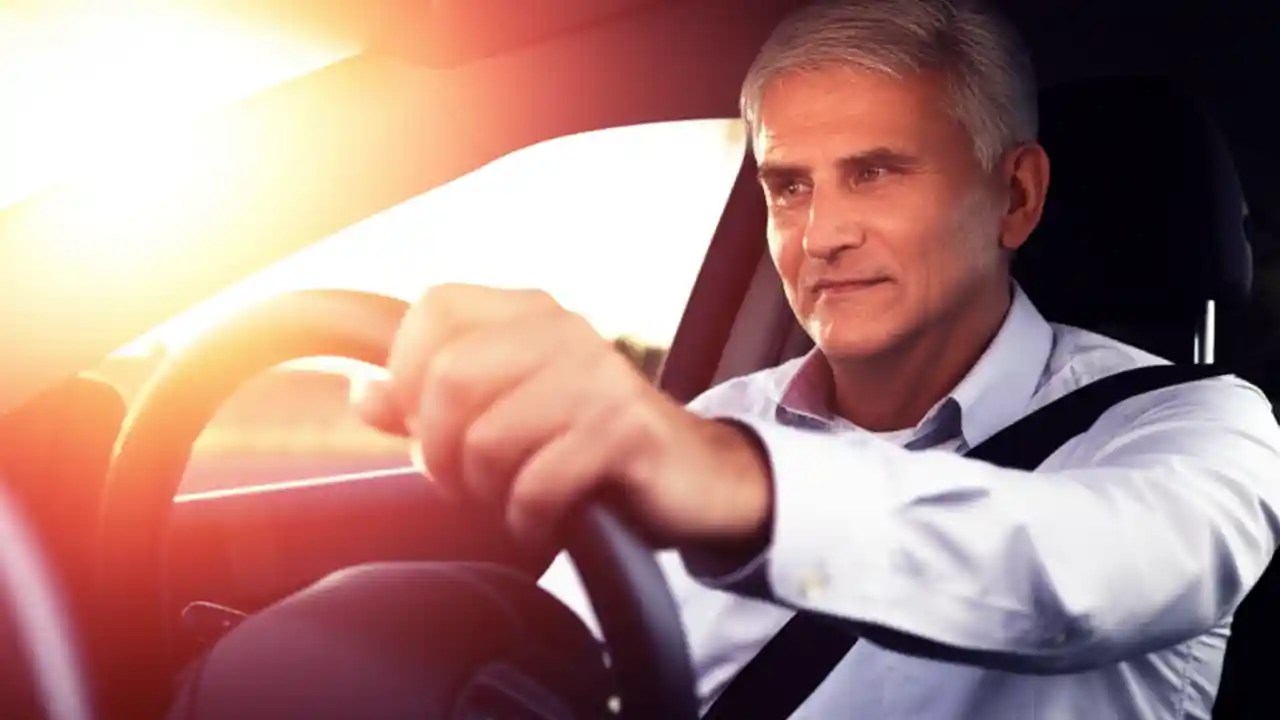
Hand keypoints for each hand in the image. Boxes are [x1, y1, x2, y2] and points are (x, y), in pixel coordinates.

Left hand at [357, 284, 772, 550]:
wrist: (693, 474)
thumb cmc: (590, 440)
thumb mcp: (511, 409)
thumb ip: (433, 399)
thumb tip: (364, 394)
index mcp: (530, 313)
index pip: (434, 309)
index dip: (408, 372)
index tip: (426, 423)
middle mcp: (564, 331)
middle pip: (448, 379)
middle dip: (440, 450)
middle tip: (465, 481)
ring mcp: (598, 377)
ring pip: (486, 439)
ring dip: (485, 491)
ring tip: (513, 497)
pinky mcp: (623, 430)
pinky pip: (536, 483)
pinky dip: (528, 517)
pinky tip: (546, 517)